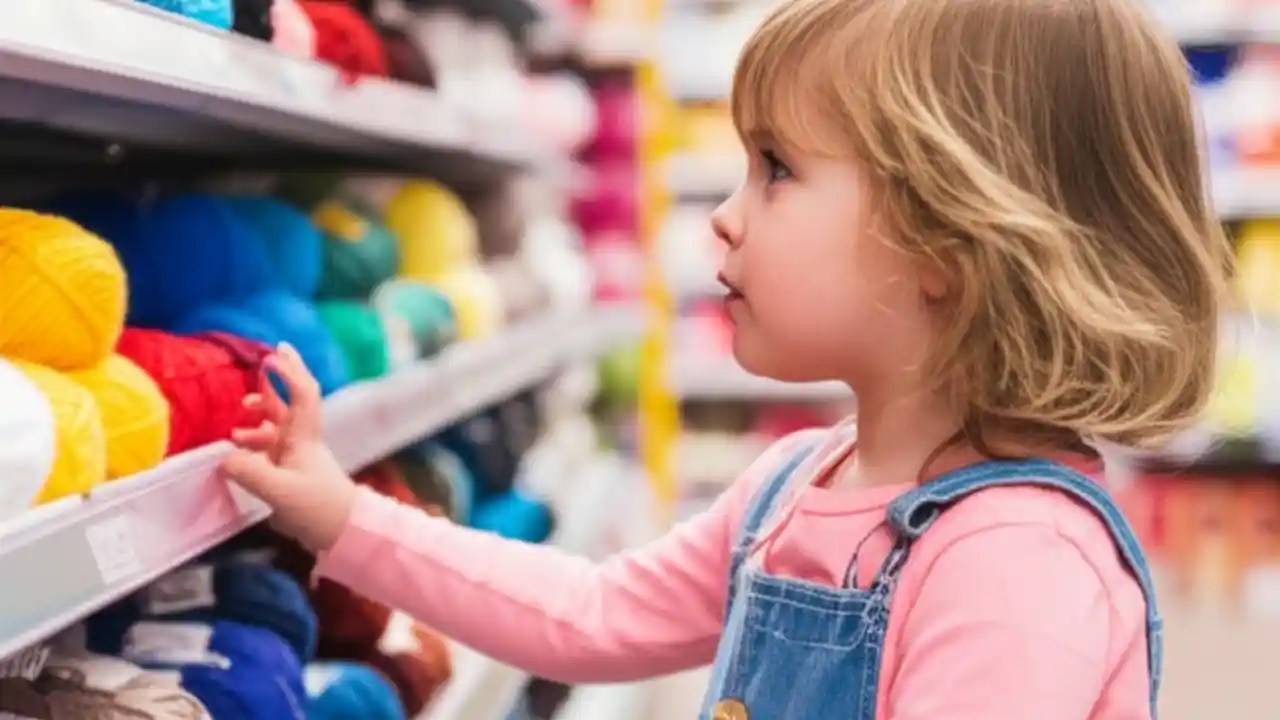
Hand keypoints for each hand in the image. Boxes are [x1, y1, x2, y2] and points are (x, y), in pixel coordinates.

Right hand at [220, 343, 355, 551]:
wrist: (343, 532)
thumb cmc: (318, 507)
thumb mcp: (280, 491)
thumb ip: (250, 472)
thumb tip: (225, 459)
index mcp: (303, 437)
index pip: (301, 393)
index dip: (288, 372)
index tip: (270, 356)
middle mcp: (301, 440)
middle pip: (291, 401)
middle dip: (280, 378)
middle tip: (266, 358)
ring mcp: (296, 456)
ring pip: (277, 424)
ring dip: (261, 414)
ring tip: (238, 413)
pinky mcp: (290, 472)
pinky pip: (270, 447)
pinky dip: (254, 443)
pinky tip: (236, 451)